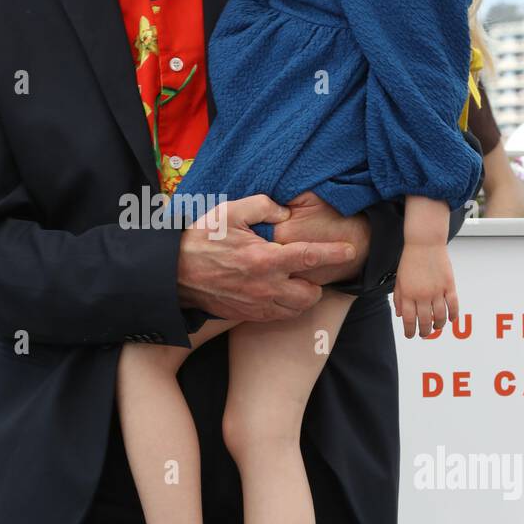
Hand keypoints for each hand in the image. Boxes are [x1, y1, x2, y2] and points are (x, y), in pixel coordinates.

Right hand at [176, 193, 355, 322]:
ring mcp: (257, 305)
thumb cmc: (201, 239)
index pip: (310, 257)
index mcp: (265, 258)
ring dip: (303, 296)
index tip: (350, 250)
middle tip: (310, 268)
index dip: (334, 253)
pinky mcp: (248, 316)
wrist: (174, 273)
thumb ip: (263, 206)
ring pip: (297, 309)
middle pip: (311, 293)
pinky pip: (279, 316)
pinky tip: (278, 291)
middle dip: (317, 281)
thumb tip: (285, 212)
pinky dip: (285, 306)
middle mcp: (266, 286)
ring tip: (296, 281)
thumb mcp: (230, 211)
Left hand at [394, 242, 457, 338]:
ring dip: (438, 325)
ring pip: (440, 316)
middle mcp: (422, 294)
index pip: (409, 319)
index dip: (410, 331)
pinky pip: (453, 305)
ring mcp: (437, 290)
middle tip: (424, 334)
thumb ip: (398, 298)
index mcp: (407, 294)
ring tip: (436, 327)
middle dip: (424, 331)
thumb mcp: (399, 279)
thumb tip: (400, 315)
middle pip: (425, 321)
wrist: (424, 243)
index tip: (410, 335)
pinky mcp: (449, 285)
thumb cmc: (409, 260)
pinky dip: (453, 315)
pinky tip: (450, 319)